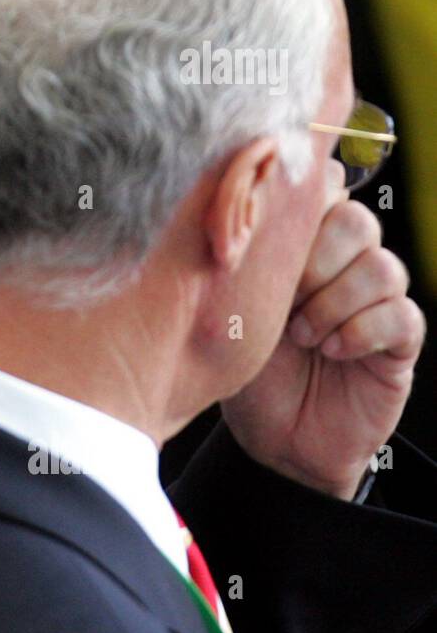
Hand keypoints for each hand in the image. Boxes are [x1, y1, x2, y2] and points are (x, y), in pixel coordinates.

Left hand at [221, 198, 424, 499]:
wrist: (274, 440)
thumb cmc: (246, 370)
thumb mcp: (231, 310)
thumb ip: (242, 260)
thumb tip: (236, 208)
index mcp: (301, 248)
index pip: (322, 193)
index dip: (301, 209)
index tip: (266, 245)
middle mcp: (343, 267)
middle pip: (358, 221)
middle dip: (316, 259)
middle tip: (284, 301)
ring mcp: (375, 303)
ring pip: (382, 266)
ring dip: (335, 301)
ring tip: (302, 336)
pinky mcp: (399, 343)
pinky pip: (401, 315)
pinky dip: (361, 330)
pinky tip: (332, 351)